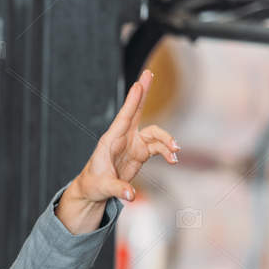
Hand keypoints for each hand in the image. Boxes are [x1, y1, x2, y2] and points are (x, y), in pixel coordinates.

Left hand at [57, 69, 177, 233]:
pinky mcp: (140, 153)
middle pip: (135, 111)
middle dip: (143, 93)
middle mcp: (123, 138)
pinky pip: (159, 148)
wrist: (93, 191)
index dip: (132, 101)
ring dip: (167, 140)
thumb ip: (118, 189)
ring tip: (175, 151)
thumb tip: (131, 195)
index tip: (138, 84)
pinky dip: (168, 152)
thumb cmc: (93, 185)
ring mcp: (133, 144)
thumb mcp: (103, 188)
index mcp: (110, 141)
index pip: (123, 117)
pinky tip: (173, 160)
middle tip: (149, 73)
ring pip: (154, 133)